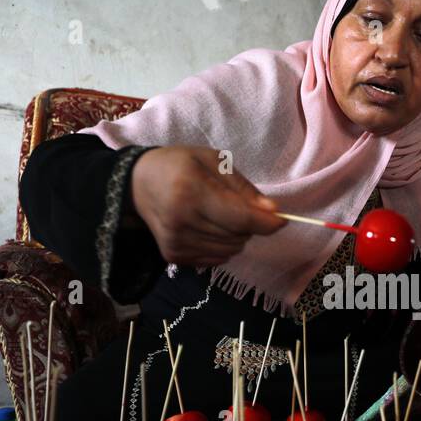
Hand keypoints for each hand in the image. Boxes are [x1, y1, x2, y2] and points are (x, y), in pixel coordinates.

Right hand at [129, 147, 284, 266]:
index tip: (282, 220)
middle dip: (248, 224)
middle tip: (234, 205)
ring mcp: (176, 242)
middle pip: (238, 236)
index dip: (267, 223)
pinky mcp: (173, 256)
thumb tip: (272, 212)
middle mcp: (181, 221)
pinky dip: (221, 245)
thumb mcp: (213, 161)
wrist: (138, 183)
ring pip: (230, 250)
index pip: (240, 218)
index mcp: (191, 192)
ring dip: (235, 235)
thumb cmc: (180, 165)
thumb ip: (244, 188)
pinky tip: (206, 227)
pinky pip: (217, 258)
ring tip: (217, 214)